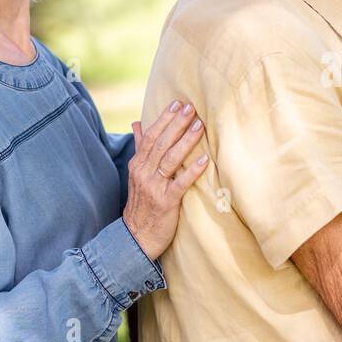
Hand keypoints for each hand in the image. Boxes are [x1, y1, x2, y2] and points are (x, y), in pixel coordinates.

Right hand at [122, 100, 208, 259]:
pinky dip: (192, 171)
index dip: (163, 119)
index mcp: (138, 164)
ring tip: (200, 127)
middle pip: (160, 143)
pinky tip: (205, 161)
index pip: (150, 136)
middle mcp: (144, 173)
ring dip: (186, 142)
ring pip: (170, 160)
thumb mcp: (137, 174)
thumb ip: (140, 148)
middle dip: (176, 124)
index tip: (177, 103)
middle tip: (191, 108)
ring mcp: (154, 187)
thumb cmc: (142, 203)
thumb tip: (137, 122)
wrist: (136, 237)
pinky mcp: (166, 202)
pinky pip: (180, 184)